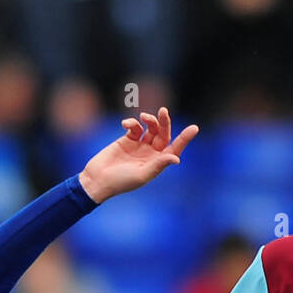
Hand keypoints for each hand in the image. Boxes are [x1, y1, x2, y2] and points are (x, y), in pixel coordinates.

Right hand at [77, 107, 198, 204]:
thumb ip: (158, 165)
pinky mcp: (127, 139)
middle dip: (164, 122)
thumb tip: (176, 158)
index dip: (184, 139)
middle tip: (163, 110)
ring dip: (149, 120)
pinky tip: (125, 124)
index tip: (194, 128)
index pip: (174, 148)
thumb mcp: (141, 175)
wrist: (98, 179)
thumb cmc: (120, 182)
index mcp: (157, 163)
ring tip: (142, 117)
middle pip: (163, 134)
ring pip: (150, 128)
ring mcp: (139, 145)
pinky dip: (132, 123)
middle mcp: (151, 153)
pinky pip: (134, 127)